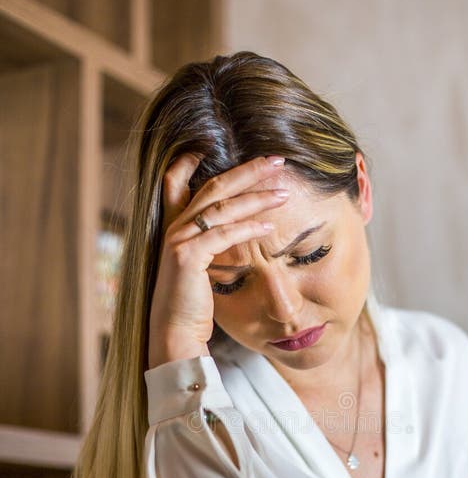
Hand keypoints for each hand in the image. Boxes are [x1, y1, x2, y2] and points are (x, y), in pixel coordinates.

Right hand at [147, 154, 287, 368]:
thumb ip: (209, 245)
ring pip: (222, 206)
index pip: (176, 181)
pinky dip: (249, 228)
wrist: (173, 335)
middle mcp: (173, 227)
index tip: (216, 143)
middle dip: (248, 170)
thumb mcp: (199, 269)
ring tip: (284, 192)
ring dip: (257, 197)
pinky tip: (270, 227)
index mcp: (174, 226)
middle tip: (277, 159)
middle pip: (213, 186)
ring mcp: (177, 240)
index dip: (192, 160)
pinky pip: (224, 235)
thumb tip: (232, 232)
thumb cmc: (190, 306)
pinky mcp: (187, 257)